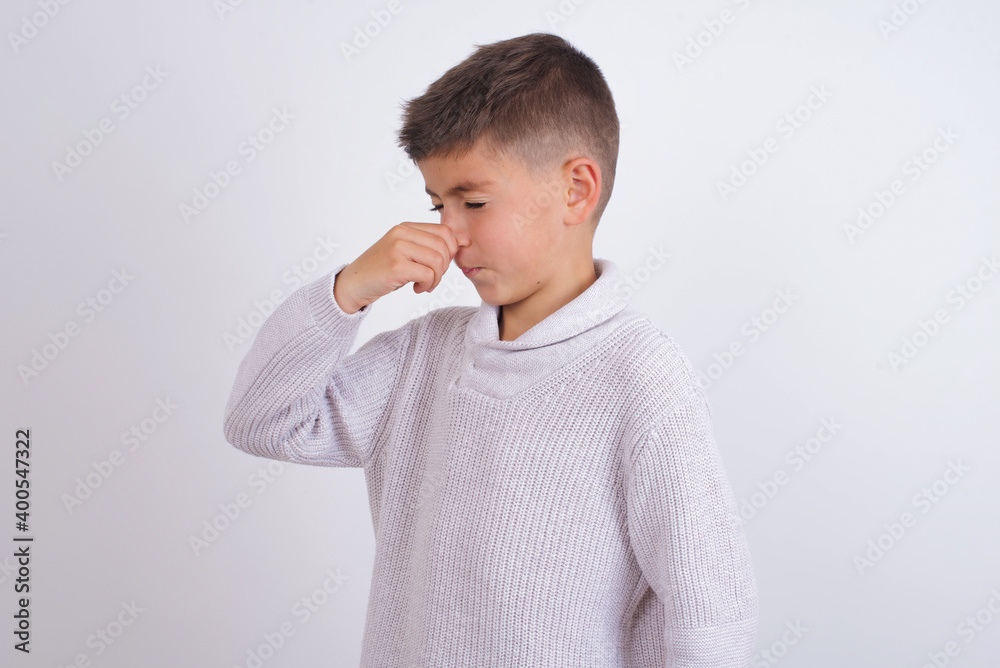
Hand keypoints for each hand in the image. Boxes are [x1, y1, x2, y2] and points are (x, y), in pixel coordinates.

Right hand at [333, 222, 457, 313]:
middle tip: (432, 278)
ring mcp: (398, 248)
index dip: (451, 251)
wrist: (353, 284)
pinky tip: (416, 288)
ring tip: (424, 284)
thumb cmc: (383, 270)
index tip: (440, 265)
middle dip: (444, 267)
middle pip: (444, 246)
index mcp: (406, 227)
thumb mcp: (406, 252)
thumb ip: (430, 245)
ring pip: (438, 261)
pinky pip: (428, 274)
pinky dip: (427, 285)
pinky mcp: (395, 266)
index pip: (445, 231)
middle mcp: (401, 233)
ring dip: (436, 279)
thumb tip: (464, 240)